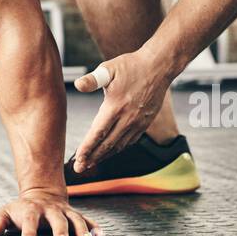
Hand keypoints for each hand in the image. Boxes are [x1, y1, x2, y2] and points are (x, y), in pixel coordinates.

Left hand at [0, 188, 102, 235]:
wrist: (41, 193)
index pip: (30, 220)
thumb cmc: (21, 209)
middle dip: (60, 230)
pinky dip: (95, 227)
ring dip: (82, 229)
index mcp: (32, 211)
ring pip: (75, 219)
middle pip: (56, 220)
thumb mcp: (7, 212)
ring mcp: (65, 212)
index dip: (29, 231)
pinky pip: (88, 220)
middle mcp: (51, 211)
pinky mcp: (75, 215)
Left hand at [72, 51, 170, 172]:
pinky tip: (110, 152)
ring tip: (91, 163)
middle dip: (92, 158)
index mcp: (115, 107)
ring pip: (119, 145)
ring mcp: (137, 122)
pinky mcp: (144, 123)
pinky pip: (130, 141)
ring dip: (104, 156)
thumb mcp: (109, 69)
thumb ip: (93, 79)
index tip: (78, 160)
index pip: (98, 133)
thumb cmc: (131, 66)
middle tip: (79, 169)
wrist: (158, 67)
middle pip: (107, 144)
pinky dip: (118, 149)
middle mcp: (127, 118)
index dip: (87, 148)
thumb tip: (78, 85)